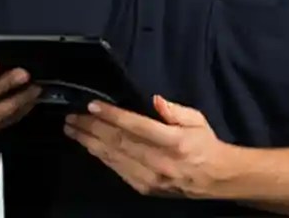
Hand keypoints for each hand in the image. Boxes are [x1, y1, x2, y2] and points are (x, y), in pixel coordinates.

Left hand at [65, 94, 231, 199]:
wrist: (216, 178)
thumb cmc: (204, 144)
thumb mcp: (196, 119)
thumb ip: (175, 110)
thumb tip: (155, 100)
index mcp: (173, 141)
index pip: (136, 126)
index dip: (112, 115)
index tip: (92, 105)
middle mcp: (159, 161)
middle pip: (118, 141)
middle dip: (91, 127)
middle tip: (72, 116)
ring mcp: (150, 177)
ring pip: (113, 157)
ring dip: (89, 142)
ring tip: (73, 130)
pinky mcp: (144, 187)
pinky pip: (117, 170)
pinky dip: (101, 157)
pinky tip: (88, 146)